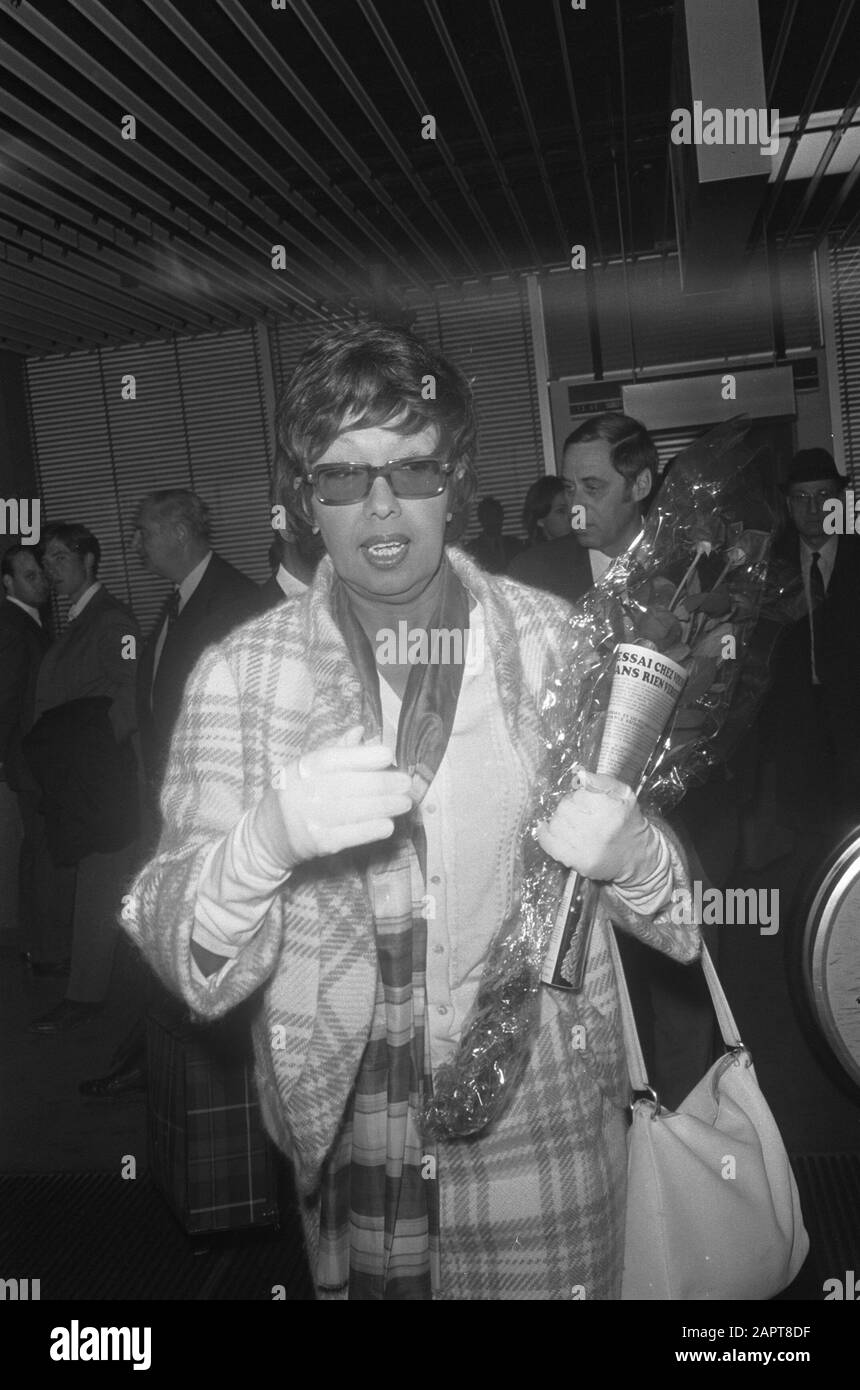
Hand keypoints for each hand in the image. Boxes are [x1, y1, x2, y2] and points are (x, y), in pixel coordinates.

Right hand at [250, 726, 413, 869]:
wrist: (267, 834)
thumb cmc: (294, 793)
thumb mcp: (306, 767)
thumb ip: (335, 750)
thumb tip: (361, 731)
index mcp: (303, 767)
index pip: (335, 759)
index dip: (364, 757)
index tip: (388, 755)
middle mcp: (305, 792)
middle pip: (350, 785)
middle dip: (383, 784)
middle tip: (406, 783)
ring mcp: (311, 819)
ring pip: (354, 811)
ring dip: (385, 807)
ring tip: (405, 803)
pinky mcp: (319, 843)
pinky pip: (351, 835)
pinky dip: (372, 829)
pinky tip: (388, 824)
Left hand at [536, 768, 656, 884]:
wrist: (636, 856)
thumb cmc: (628, 822)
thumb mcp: (625, 794)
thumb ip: (603, 781)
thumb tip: (581, 775)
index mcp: (609, 809)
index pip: (579, 793)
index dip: (581, 795)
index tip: (588, 802)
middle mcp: (595, 828)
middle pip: (564, 807)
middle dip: (570, 807)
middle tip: (581, 814)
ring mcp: (584, 846)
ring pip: (556, 822)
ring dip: (560, 820)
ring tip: (573, 824)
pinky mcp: (575, 861)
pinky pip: (549, 842)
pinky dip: (545, 834)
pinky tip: (547, 829)